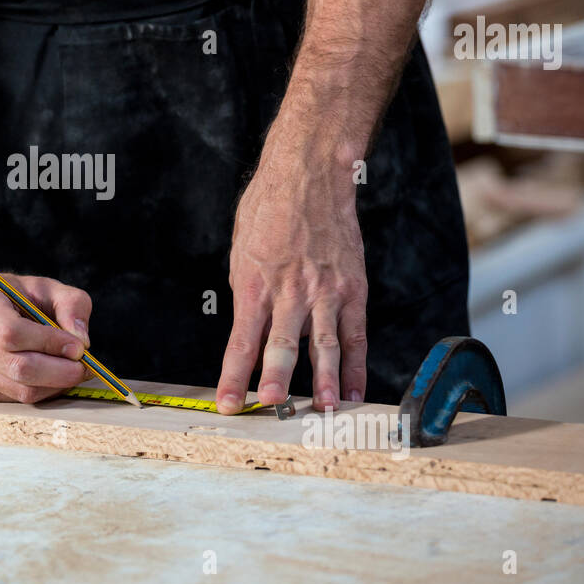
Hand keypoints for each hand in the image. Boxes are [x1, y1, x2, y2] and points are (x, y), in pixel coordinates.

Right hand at [0, 273, 91, 402]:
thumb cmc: (4, 296)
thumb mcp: (39, 286)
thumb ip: (70, 304)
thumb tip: (82, 340)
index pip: (13, 333)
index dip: (50, 343)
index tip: (78, 347)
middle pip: (18, 368)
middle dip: (60, 372)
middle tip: (82, 367)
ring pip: (20, 390)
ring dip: (54, 385)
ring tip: (70, 371)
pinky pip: (16, 399)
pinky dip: (41, 391)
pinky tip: (50, 376)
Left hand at [215, 153, 368, 413]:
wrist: (309, 173)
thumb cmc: (269, 207)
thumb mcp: (240, 249)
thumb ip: (247, 292)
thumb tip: (250, 330)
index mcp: (253, 283)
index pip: (241, 341)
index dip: (234, 376)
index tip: (228, 403)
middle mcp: (289, 291)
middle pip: (281, 346)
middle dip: (277, 380)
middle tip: (273, 407)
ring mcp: (324, 290)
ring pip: (324, 345)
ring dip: (323, 381)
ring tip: (323, 410)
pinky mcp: (352, 287)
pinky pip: (355, 334)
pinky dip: (355, 365)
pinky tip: (352, 390)